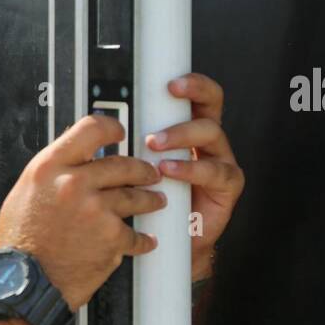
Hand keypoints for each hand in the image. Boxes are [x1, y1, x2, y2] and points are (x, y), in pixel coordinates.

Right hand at [0, 113, 164, 311]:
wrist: (22, 282)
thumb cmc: (21, 241)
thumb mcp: (26, 191)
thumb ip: (53, 171)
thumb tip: (75, 156)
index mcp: (50, 167)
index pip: (90, 129)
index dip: (111, 128)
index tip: (120, 133)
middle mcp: (74, 184)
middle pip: (122, 164)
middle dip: (142, 169)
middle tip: (150, 174)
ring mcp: (96, 210)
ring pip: (136, 196)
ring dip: (149, 199)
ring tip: (155, 202)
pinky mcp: (111, 238)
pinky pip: (136, 234)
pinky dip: (142, 239)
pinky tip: (144, 240)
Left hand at [144, 73, 243, 279]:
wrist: (166, 243)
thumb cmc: (149, 201)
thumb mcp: (133, 166)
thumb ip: (127, 145)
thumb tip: (96, 125)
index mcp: (186, 129)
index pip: (193, 97)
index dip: (188, 83)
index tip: (169, 82)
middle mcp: (206, 140)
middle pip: (211, 104)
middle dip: (194, 93)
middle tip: (168, 97)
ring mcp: (219, 160)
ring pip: (211, 132)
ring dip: (182, 134)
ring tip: (155, 146)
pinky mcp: (227, 185)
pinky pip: (217, 170)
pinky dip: (192, 168)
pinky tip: (170, 171)